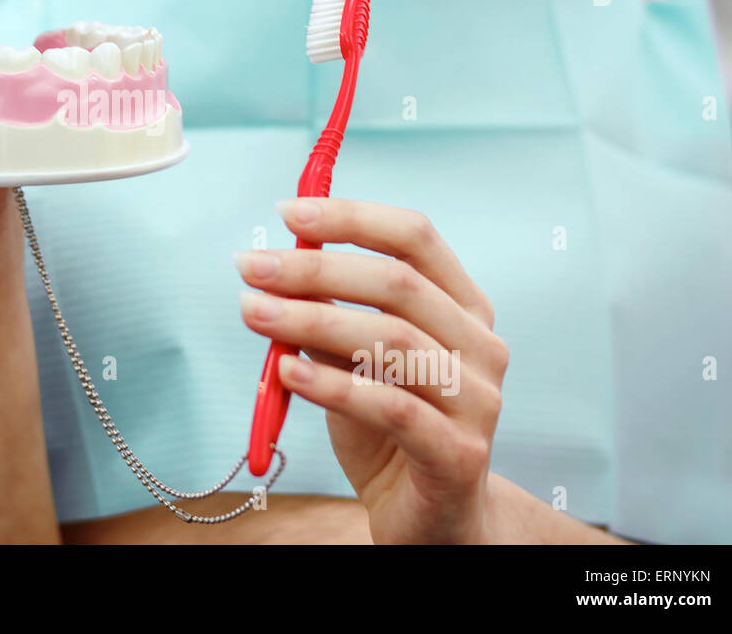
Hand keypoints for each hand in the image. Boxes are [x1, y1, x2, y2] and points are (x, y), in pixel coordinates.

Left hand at [235, 198, 508, 543]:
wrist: (428, 520)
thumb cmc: (387, 430)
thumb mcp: (355, 362)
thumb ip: (331, 317)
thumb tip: (273, 269)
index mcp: (462, 308)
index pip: (415, 239)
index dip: (350, 217)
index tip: (288, 212)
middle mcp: (481, 347)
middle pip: (398, 284)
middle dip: (314, 269)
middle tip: (251, 267)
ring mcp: (478, 401)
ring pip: (392, 341)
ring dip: (311, 320)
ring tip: (253, 313)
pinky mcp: (458, 454)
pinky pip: (391, 407)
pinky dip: (333, 384)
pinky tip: (288, 370)